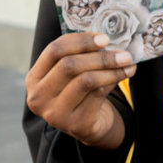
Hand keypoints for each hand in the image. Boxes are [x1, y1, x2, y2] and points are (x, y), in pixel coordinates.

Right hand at [24, 32, 136, 149]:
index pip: (54, 51)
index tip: (104, 38)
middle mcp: (39, 97)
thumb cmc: (78, 90)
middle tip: (123, 53)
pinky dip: (114, 81)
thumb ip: (79, 55)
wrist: (87, 124)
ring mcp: (55, 114)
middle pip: (69, 66)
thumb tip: (105, 38)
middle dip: (100, 57)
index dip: (80, 41)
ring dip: (111, 69)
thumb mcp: (70, 73)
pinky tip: (125, 74)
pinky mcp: (75, 125)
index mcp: (34, 78)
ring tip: (128, 63)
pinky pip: (98, 95)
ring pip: (86, 81)